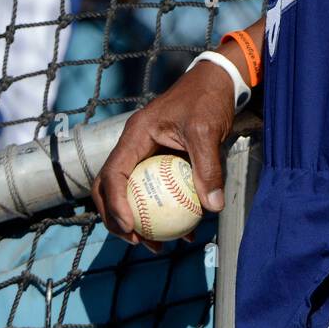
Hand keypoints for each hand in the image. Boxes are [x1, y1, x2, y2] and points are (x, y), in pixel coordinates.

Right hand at [90, 60, 236, 252]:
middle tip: (137, 242)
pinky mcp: (161, 160)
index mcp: (135, 135)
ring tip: (157, 246)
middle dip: (117, 219)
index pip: (112, 174)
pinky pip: (155, 190)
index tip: (131, 228)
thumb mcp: (207, 131)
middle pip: (110, 188)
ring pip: (131, 193)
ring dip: (139, 221)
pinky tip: (183, 231)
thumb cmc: (208, 100)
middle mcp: (134, 145)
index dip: (115, 204)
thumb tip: (211, 207)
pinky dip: (164, 211)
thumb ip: (207, 167)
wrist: (218, 81)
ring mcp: (146, 153)